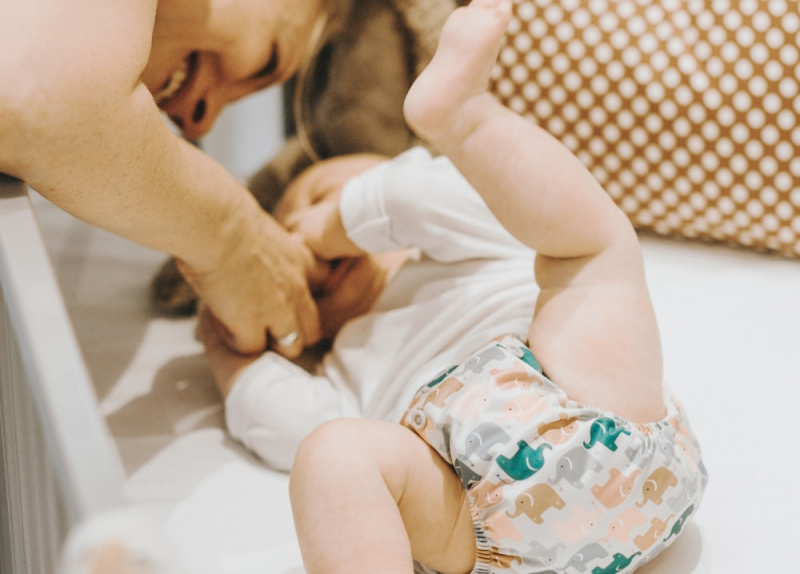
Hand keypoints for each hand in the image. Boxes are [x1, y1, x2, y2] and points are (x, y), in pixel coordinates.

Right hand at [178, 210, 320, 357]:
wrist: (214, 223)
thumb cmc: (226, 218)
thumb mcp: (265, 232)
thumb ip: (271, 252)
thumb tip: (253, 255)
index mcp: (302, 262)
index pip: (322, 288)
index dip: (303, 298)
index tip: (282, 296)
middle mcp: (298, 290)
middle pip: (313, 329)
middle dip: (293, 332)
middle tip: (263, 323)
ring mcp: (279, 311)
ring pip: (291, 347)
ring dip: (269, 342)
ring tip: (243, 326)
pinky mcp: (252, 325)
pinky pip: (252, 349)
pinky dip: (236, 340)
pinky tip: (222, 322)